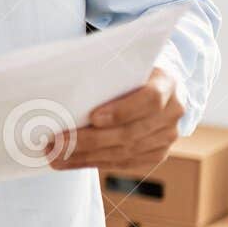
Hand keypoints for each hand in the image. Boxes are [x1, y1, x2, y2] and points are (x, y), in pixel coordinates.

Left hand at [47, 68, 184, 174]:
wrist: (157, 86)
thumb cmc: (131, 72)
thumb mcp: (125, 64)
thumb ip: (106, 74)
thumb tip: (61, 82)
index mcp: (166, 83)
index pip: (150, 99)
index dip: (122, 111)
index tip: (93, 117)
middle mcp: (172, 112)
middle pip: (130, 132)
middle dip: (89, 140)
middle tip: (57, 142)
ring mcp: (166, 136)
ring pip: (124, 152)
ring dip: (84, 156)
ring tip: (55, 155)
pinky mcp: (156, 154)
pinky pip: (123, 163)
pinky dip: (93, 163)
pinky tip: (69, 161)